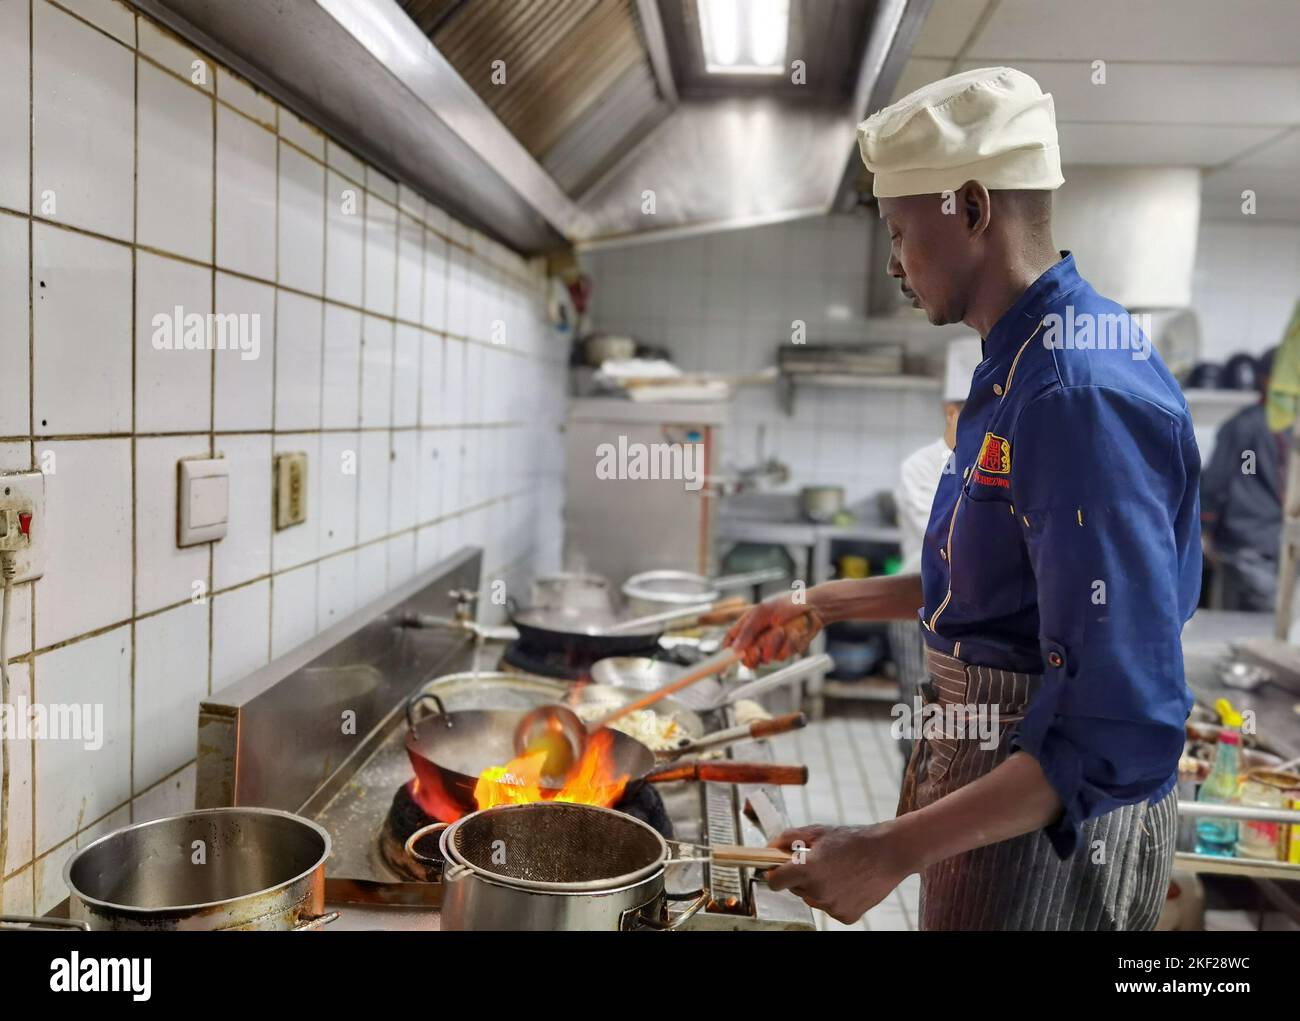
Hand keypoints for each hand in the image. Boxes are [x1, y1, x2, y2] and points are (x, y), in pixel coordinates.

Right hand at [724, 595, 824, 667]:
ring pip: (765, 658)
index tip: (722, 664)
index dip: (725, 653)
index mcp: (748, 626)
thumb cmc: (787, 603)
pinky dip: (788, 645)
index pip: (731, 642)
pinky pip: (782, 656)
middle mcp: (757, 638)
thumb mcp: (762, 612)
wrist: (813, 607)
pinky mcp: (785, 651)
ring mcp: (771, 646)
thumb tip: (735, 650)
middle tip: (756, 649)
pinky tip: (794, 633)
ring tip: (782, 629)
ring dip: (774, 644)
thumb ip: (747, 631)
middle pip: (746, 658)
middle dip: (751, 657)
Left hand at [764, 822, 913, 924]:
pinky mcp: (846, 917)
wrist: (889, 852)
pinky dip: (836, 898)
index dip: (775, 874)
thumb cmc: (853, 839)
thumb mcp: (818, 831)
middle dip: (801, 877)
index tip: (779, 869)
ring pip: (813, 898)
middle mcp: (817, 891)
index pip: (774, 881)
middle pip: (795, 889)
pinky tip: (849, 883)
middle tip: (820, 862)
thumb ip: (788, 838)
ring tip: (839, 871)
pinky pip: (830, 908)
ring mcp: (832, 907)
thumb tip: (768, 848)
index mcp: (807, 868)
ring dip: (819, 887)